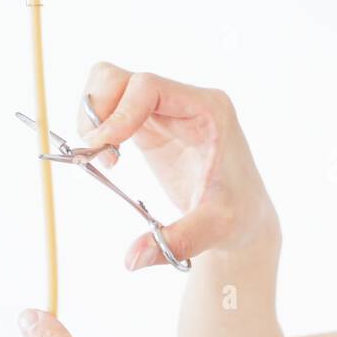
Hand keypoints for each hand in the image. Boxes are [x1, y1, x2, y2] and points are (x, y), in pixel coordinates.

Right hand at [77, 62, 279, 269]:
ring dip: (93, 117)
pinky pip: (110, 106)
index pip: (150, 86)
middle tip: (97, 155)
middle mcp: (185, 100)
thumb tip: (132, 259)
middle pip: (122, 77)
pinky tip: (109, 160)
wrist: (244, 216)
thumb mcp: (215, 228)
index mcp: (209, 109)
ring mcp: (166, 109)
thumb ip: (178, 239)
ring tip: (102, 158)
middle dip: (98, 112)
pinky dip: (97, 128)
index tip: (101, 149)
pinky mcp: (150, 123)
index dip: (118, 112)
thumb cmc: (238, 215)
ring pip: (110, 85)